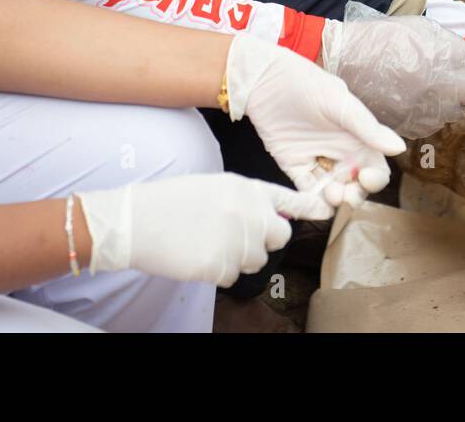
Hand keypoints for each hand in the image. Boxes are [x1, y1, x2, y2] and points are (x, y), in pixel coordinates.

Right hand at [78, 173, 330, 286]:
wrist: (136, 219)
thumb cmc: (171, 202)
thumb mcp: (215, 188)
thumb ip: (247, 202)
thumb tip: (271, 222)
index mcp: (247, 188)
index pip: (289, 200)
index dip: (309, 207)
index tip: (328, 209)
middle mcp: (249, 212)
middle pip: (279, 238)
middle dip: (263, 242)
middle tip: (234, 238)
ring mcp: (236, 239)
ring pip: (255, 261)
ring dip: (237, 258)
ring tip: (207, 242)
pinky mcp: (220, 264)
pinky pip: (231, 277)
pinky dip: (216, 272)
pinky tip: (196, 256)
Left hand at [226, 34, 405, 207]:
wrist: (265, 79)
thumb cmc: (308, 84)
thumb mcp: (341, 104)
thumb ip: (367, 128)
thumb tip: (399, 148)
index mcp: (357, 137)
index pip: (375, 167)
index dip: (375, 179)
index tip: (366, 177)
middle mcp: (339, 151)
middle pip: (355, 184)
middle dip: (355, 195)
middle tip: (346, 194)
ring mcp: (317, 159)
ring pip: (332, 190)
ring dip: (335, 199)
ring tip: (331, 194)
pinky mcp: (293, 164)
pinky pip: (306, 188)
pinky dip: (312, 200)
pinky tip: (316, 204)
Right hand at [321, 4, 464, 137]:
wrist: (346, 62)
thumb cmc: (382, 38)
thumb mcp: (422, 27)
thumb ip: (451, 42)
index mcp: (455, 56)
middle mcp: (451, 85)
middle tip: (456, 78)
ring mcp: (434, 110)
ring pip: (456, 111)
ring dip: (448, 101)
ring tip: (424, 87)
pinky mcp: (417, 127)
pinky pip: (433, 123)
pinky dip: (428, 114)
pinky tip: (411, 99)